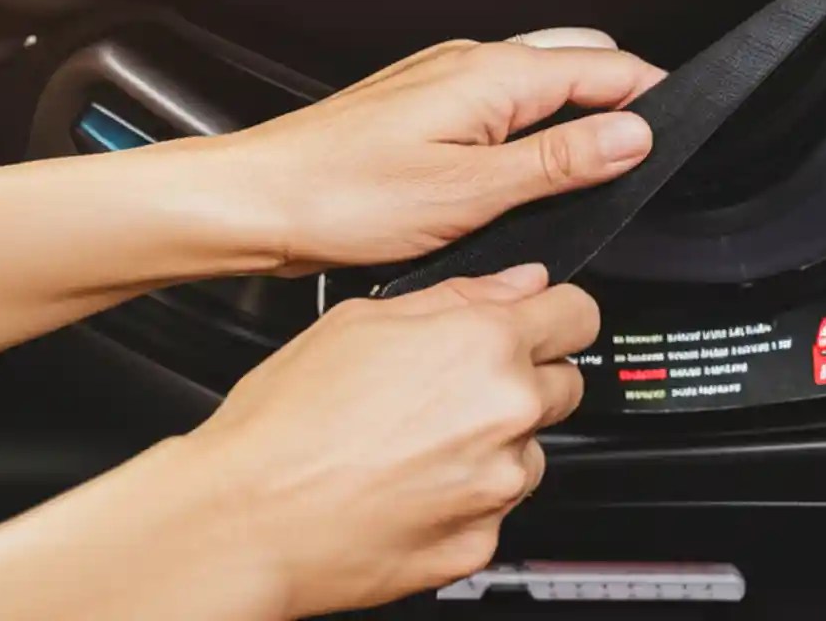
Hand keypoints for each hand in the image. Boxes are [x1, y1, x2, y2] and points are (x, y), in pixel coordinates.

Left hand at [185, 28, 663, 273]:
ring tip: (587, 171)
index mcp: (493, 76)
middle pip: (577, 66)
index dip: (651, 100)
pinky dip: (528, 131)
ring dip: (571, 118)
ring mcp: (444, 84)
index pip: (606, 69)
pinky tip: (521, 173)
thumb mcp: (470, 190)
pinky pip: (499, 106)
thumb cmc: (343, 196)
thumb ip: (557, 162)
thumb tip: (629, 137)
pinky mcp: (423, 111)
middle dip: (617, 103)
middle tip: (638, 161)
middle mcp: (469, 66)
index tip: (680, 134)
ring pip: (537, 85)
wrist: (263, 204)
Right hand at [188, 264, 595, 616]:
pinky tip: (408, 486)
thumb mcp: (358, 320)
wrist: (247, 519)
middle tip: (453, 388)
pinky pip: (496, 509)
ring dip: (494, 443)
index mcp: (483, 346)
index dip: (554, 315)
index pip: (578, 315)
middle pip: (563, 385)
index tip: (539, 325)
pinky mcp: (480, 542)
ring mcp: (498, 485)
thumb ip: (456, 297)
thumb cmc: (285, 421)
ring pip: (531, 450)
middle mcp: (506, 414)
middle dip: (521, 380)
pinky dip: (465, 497)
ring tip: (417, 444)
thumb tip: (518, 284)